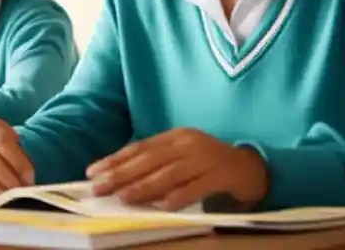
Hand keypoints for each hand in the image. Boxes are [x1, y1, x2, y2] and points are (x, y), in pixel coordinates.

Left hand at [87, 128, 268, 210]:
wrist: (252, 168)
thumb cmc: (208, 165)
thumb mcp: (180, 159)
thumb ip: (155, 165)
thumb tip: (118, 180)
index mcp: (174, 137)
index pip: (138, 148)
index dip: (114, 160)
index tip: (92, 173)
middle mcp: (188, 143)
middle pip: (150, 159)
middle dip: (122, 174)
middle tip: (100, 187)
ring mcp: (207, 157)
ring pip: (170, 173)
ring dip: (145, 186)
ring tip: (124, 197)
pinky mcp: (223, 174)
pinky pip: (197, 187)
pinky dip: (178, 196)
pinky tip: (162, 206)